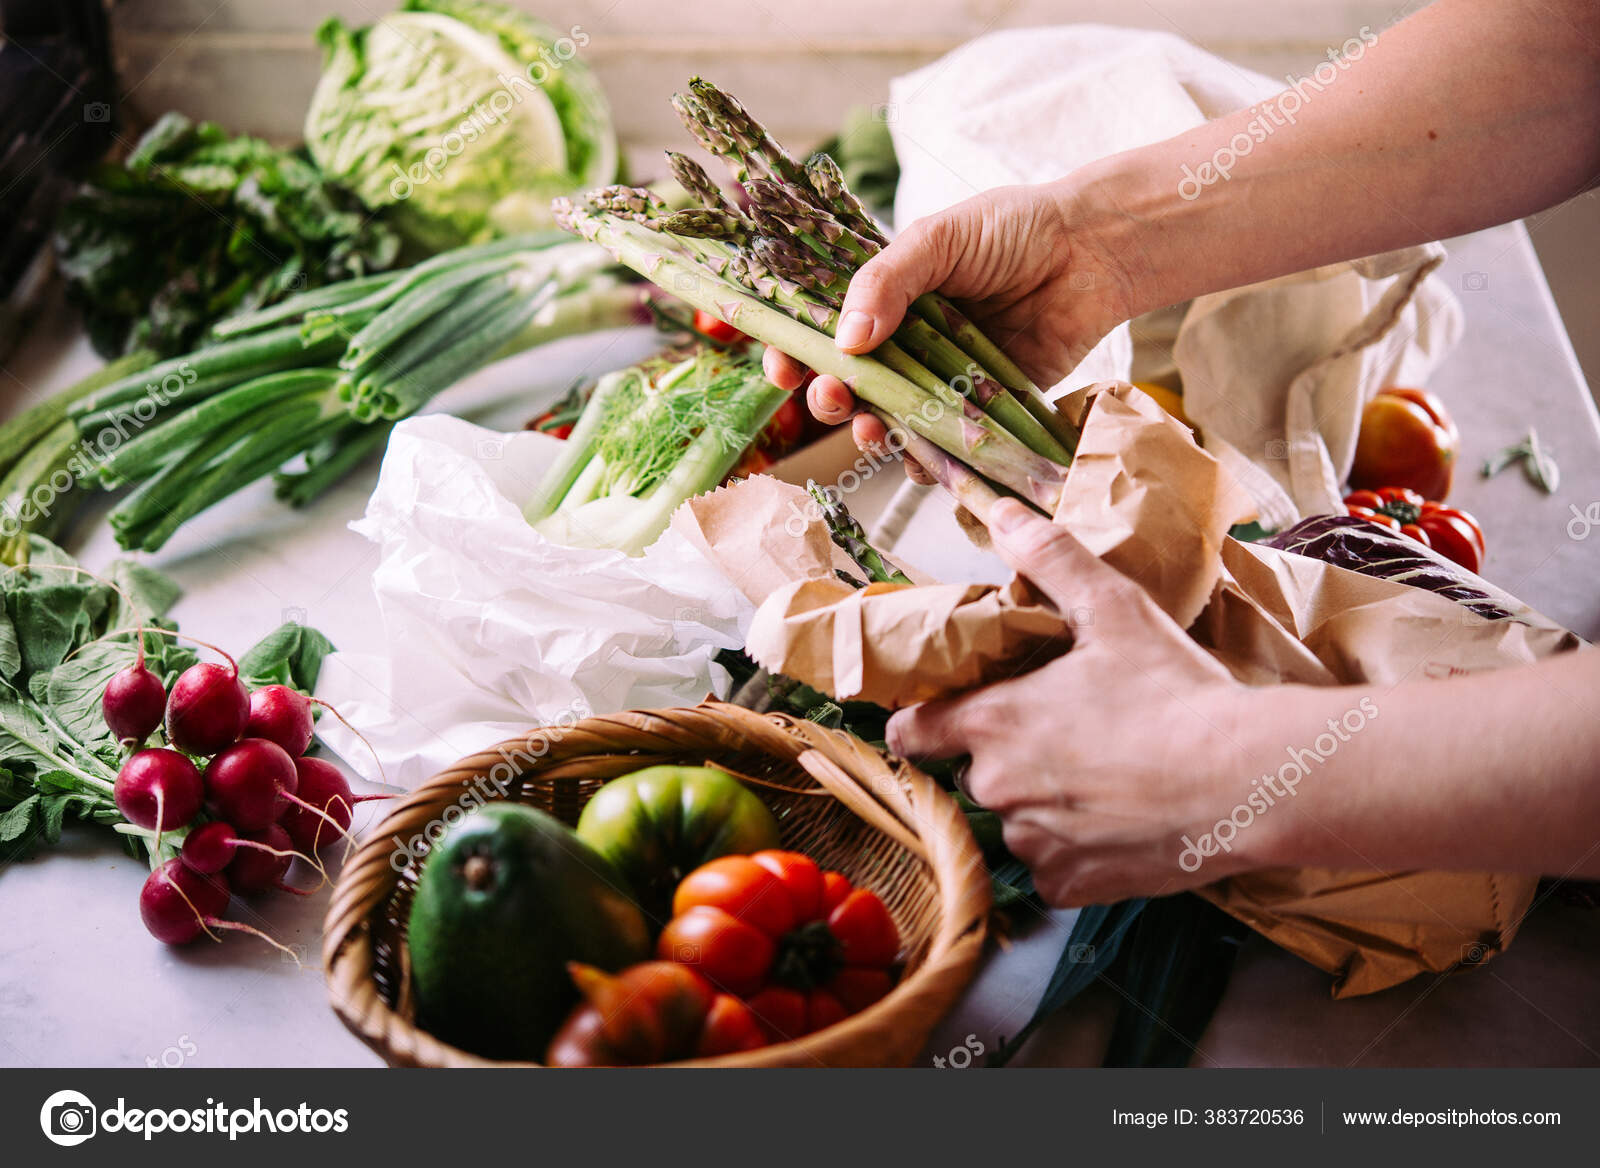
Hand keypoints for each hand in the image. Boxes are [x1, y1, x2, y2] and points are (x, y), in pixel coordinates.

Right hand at [763, 180, 1138, 473]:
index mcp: (884, 296)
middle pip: (849, 383)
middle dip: (829, 397)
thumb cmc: (1014, 230)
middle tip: (832, 397)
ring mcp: (940, 378)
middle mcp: (906, 342)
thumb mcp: (938, 239)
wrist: (1094, 252)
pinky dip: (926, 460)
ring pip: (889, 419)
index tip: (782, 367)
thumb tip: (844, 338)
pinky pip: (943, 445)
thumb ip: (886, 281)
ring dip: (868, 432)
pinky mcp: (981, 410)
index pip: (823, 329)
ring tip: (868, 429)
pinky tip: (919, 458)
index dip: (795, 351)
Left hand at [885, 499, 1273, 905]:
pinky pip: (1052, 872)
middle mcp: (997, 788)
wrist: (1244, 780)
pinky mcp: (1072, 885)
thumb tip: (1002, 512)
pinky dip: (1073, 854)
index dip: (921, 724)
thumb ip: (1050, 559)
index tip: (941, 720)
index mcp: (991, 721)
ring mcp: (1033, 843)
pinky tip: (1115, 824)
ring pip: (1013, 826)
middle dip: (1000, 760)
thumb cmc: (1174, 692)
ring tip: (1098, 780)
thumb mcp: (1113, 609)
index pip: (911, 733)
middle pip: (970, 776)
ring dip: (1038, 808)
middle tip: (1057, 739)